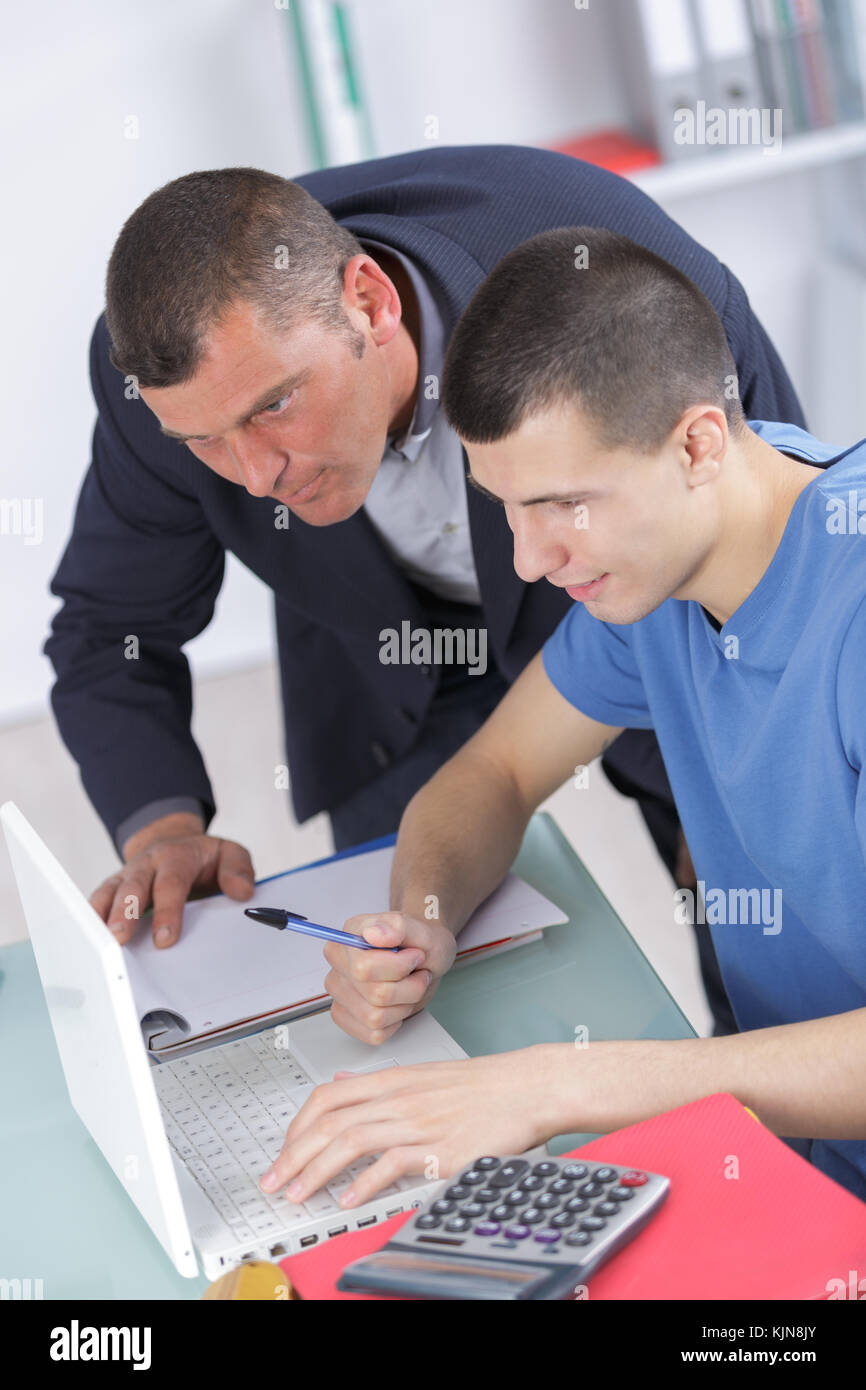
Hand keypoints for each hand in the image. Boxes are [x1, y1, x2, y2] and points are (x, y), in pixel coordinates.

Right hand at [89, 812, 254, 946]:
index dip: (167, 911)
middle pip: (134, 887)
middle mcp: (148, 864)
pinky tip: (87, 938)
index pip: (171, 883)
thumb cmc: (202, 857)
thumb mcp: (229, 853)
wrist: (173, 841)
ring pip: (111, 893)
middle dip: (126, 913)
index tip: (165, 938)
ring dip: (103, 917)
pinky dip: (91, 916)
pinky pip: (98, 899)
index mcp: (177, 856)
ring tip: (100, 942)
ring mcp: (127, 875)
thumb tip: (242, 892)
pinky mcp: (113, 887)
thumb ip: (238, 869)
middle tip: (120, 938)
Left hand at [259, 1045, 563, 1207]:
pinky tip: (349, 1199)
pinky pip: (391, 1163)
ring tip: (298, 1194)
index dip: (298, 1125)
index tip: (283, 1151)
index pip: (327, 1096)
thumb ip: (378, 1083)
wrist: (527, 1086)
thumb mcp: (422, 1073)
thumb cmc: (482, 1085)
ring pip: (350, 1140)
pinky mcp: (438, 1147)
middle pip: (329, 1121)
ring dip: (317, 1170)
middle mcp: (398, 1098)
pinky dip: (365, 1182)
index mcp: (392, 1080)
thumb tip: (343, 1082)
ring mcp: (416, 1121)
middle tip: (274, 1181)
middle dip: (293, 1154)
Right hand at [322, 911, 457, 1044]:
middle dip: (408, 987)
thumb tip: (373, 933)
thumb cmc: (419, 944)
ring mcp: (339, 995)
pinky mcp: (346, 1017)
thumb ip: (397, 927)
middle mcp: (337, 967)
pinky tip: (397, 1004)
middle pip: (375, 995)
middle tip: (416, 972)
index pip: (363, 968)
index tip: (414, 956)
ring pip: (375, 1017)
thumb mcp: (419, 929)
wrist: (425, 960)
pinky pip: (373, 1034)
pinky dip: (395, 1022)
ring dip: (404, 1004)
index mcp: (347, 940)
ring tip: (409, 987)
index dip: (398, 967)